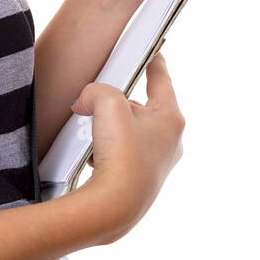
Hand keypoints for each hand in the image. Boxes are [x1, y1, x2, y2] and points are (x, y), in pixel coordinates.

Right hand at [71, 51, 184, 241]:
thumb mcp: (108, 105)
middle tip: (97, 103)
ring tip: (93, 135)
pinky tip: (94, 156)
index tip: (149, 51)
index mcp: (171, 119)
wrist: (112, 209)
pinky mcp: (140, 180)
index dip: (153, 60)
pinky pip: (120, 154)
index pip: (162, 78)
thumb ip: (98, 91)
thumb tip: (87, 102)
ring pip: (128, 131)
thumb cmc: (122, 158)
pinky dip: (105, 150)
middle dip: (116, 103)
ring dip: (109, 129)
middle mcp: (169, 141)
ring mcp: (156, 162)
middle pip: (140, 106)